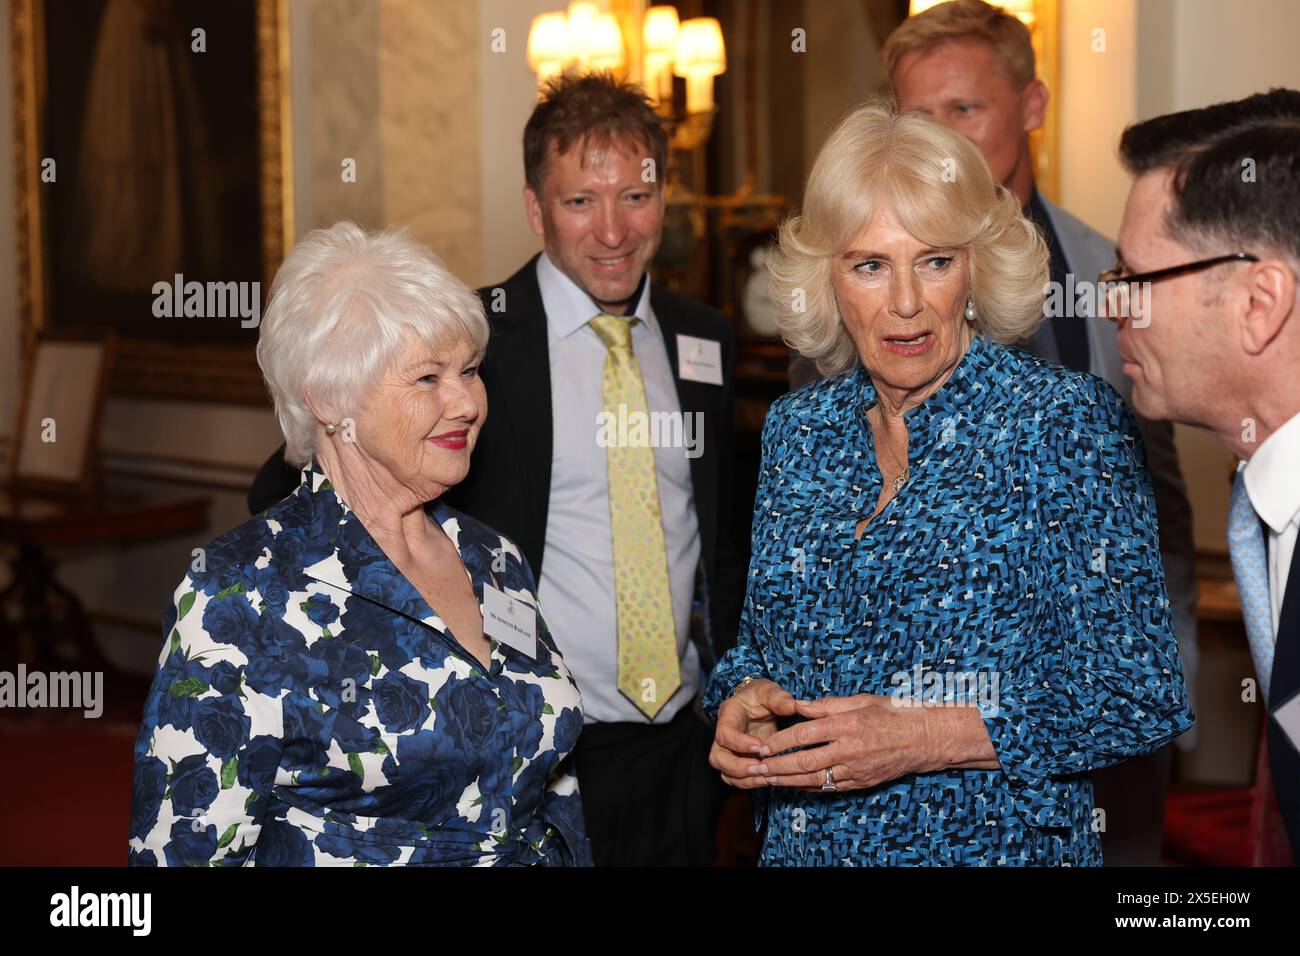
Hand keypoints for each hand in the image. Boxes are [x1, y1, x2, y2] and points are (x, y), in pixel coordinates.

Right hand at [709, 678, 798, 788]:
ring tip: (767, 777)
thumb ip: (779, 698)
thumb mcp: (769, 691)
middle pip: (718, 758)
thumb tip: (794, 706)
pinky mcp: (739, 761)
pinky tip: (770, 779)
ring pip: (725, 772)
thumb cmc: (761, 695)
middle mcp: (724, 735)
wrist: (757, 702)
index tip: (760, 747)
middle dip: (738, 767)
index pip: (724, 733)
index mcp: (728, 715)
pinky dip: (751, 783)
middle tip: (761, 768)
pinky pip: (737, 779)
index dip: (739, 743)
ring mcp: (729, 751)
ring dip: (745, 779)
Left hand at [743, 693, 946, 792]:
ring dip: (787, 781)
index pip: (804, 735)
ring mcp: (855, 769)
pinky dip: (809, 788)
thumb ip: (826, 705)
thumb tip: (799, 705)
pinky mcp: (860, 782)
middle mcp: (848, 749)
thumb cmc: (892, 713)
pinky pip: (830, 788)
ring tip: (767, 780)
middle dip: (776, 766)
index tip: (763, 745)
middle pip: (804, 762)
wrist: (923, 739)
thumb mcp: (859, 700)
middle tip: (756, 767)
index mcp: (846, 724)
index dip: (780, 742)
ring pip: (814, 779)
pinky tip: (794, 786)